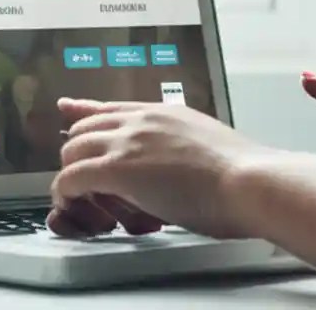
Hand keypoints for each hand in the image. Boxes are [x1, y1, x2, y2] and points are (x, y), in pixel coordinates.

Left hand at [46, 98, 275, 238]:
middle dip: (79, 156)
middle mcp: (140, 120)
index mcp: (162, 112)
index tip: (67, 108)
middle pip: (83, 130)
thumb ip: (181, 145)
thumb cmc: (241, 175)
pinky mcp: (117, 169)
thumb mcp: (206, 143)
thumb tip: (181, 161)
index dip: (84, 111)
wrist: (248, 182)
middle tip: (88, 185)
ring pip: (71, 152)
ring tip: (86, 204)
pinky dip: (67, 195)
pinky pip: (71, 179)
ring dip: (73, 178)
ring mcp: (127, 142)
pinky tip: (76, 208)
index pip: (110, 107)